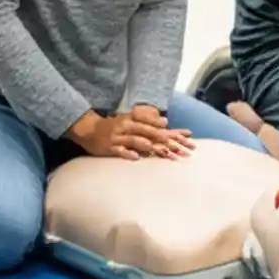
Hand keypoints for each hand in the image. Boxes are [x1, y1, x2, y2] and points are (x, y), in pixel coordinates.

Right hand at [66, 110, 191, 160]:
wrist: (89, 129)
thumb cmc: (114, 127)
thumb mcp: (131, 122)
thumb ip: (148, 124)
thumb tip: (167, 123)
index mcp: (136, 121)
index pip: (159, 126)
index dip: (174, 132)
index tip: (190, 136)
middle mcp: (129, 128)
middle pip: (151, 133)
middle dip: (167, 141)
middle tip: (182, 149)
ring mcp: (120, 137)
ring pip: (136, 140)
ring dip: (150, 146)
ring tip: (162, 152)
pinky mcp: (110, 147)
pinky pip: (120, 150)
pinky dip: (128, 153)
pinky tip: (136, 157)